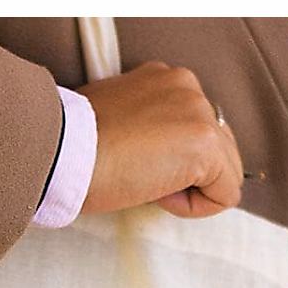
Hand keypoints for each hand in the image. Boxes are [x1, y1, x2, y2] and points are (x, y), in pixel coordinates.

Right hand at [74, 60, 244, 218]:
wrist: (61, 154)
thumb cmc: (72, 148)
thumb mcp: (114, 123)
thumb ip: (145, 128)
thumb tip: (157, 155)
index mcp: (165, 80)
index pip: (194, 128)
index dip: (168, 160)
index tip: (133, 163)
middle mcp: (189, 86)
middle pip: (219, 147)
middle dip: (186, 174)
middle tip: (138, 178)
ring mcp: (201, 113)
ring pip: (226, 171)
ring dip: (189, 189)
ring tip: (145, 184)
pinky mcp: (205, 145)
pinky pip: (224, 193)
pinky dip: (194, 207)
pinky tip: (157, 196)